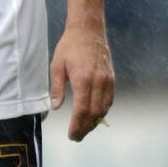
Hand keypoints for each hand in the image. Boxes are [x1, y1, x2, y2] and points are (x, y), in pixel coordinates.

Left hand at [49, 26, 113, 141]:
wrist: (89, 29)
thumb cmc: (70, 46)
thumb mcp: (57, 65)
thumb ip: (56, 88)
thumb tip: (56, 107)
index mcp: (83, 79)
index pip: (82, 110)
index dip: (77, 126)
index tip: (71, 135)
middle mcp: (98, 82)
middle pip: (95, 113)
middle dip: (86, 128)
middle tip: (76, 137)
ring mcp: (107, 80)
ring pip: (104, 109)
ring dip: (95, 122)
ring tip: (84, 129)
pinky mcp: (112, 78)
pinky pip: (109, 100)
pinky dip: (103, 111)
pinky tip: (94, 115)